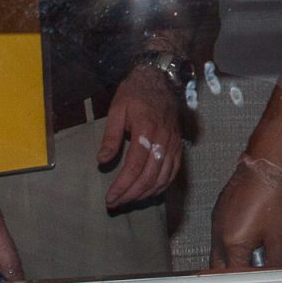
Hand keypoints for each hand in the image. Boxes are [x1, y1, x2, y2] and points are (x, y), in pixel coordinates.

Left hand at [95, 66, 182, 208]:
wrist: (161, 79)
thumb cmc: (135, 93)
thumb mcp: (117, 110)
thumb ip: (110, 136)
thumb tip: (102, 161)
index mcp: (146, 130)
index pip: (134, 167)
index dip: (122, 186)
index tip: (110, 198)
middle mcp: (163, 140)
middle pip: (149, 177)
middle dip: (131, 194)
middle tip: (115, 203)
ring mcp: (174, 145)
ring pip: (162, 179)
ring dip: (145, 194)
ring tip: (128, 200)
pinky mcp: (179, 147)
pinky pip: (173, 173)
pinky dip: (161, 187)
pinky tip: (148, 192)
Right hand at [209, 158, 281, 269]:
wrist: (264, 169)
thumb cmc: (271, 196)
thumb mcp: (278, 235)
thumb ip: (276, 260)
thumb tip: (276, 273)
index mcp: (232, 243)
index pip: (235, 274)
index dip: (247, 280)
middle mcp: (219, 234)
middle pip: (219, 266)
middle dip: (233, 273)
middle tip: (249, 274)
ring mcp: (216, 222)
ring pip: (218, 251)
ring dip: (231, 257)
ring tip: (252, 253)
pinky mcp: (218, 212)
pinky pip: (219, 235)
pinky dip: (230, 242)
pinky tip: (247, 236)